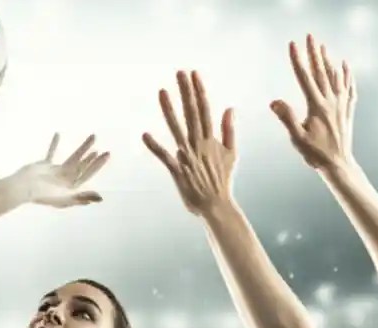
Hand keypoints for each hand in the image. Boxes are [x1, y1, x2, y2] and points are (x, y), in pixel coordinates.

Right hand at [9, 134, 109, 207]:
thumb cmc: (43, 194)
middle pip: (82, 166)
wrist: (24, 187)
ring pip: (72, 158)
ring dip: (82, 148)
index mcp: (70, 188)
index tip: (105, 154)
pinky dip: (54, 144)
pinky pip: (51, 153)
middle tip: (103, 149)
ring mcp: (55, 172)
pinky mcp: (44, 166)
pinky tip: (58, 134)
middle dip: (92, 158)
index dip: (97, 165)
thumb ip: (82, 197)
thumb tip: (100, 198)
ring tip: (92, 137)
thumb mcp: (65, 198)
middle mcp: (65, 180)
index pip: (87, 174)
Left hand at [143, 71, 236, 214]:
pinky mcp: (177, 170)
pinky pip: (164, 156)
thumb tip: (230, 108)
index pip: (204, 109)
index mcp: (210, 139)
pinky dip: (155, 146)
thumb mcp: (232, 153)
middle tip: (179, 72)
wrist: (216, 205)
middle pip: (191, 113)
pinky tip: (145, 134)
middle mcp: (198, 144)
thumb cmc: (222, 180)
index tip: (194, 73)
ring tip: (162, 91)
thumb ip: (229, 130)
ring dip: (169, 110)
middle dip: (185, 92)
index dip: (198, 91)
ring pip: (176, 129)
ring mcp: (186, 156)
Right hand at [270, 35, 356, 171]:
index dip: (298, 60)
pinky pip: (349, 87)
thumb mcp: (297, 138)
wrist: (338, 164)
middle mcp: (331, 101)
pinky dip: (346, 74)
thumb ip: (287, 118)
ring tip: (323, 46)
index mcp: (317, 106)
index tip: (292, 45)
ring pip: (335, 76)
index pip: (304, 78)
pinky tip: (345, 66)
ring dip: (328, 60)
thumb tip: (275, 102)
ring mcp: (341, 104)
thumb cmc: (315, 153)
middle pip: (321, 71)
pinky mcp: (347, 110)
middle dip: (314, 52)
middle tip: (310, 36)